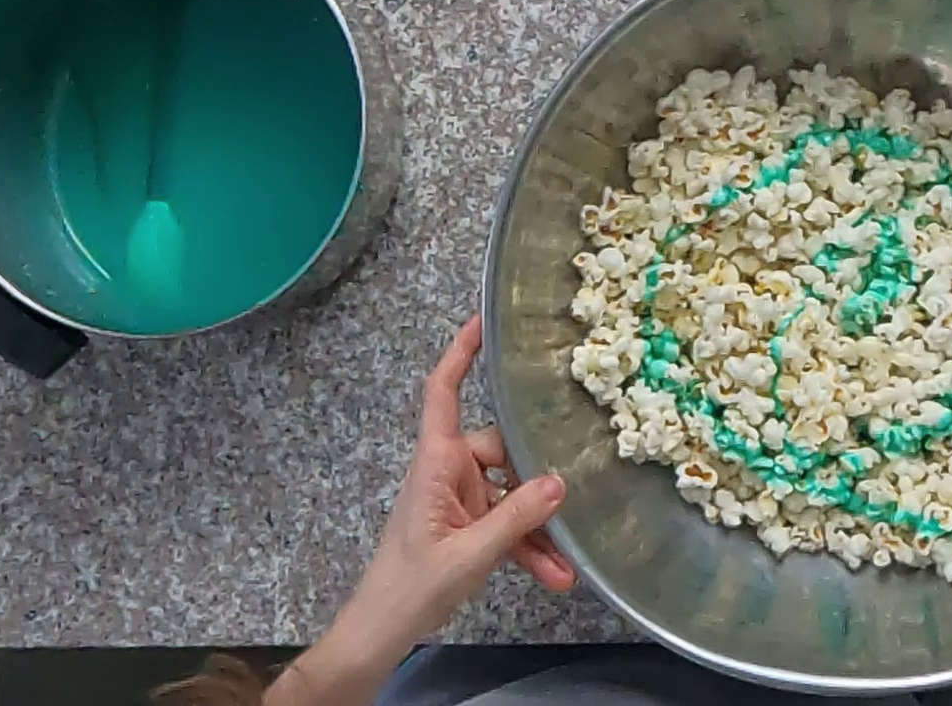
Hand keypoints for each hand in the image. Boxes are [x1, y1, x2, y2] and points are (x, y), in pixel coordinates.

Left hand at [271, 316, 573, 705]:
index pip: (443, 392)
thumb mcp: (469, 554)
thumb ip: (516, 518)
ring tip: (563, 564)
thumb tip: (559, 483)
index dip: (461, 353)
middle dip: (536, 484)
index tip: (483, 319)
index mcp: (435, 463)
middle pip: (501, 451)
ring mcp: (459, 499)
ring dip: (537, 530)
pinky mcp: (467, 526)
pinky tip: (554, 574)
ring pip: (511, 496)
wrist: (381, 631)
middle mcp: (448, 472)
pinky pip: (506, 526)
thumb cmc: (409, 587)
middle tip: (570, 507)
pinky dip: (529, 549)